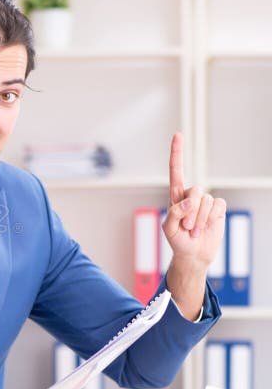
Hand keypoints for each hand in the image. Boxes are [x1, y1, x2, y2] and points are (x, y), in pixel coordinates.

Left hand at [163, 133, 226, 317]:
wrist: (193, 253)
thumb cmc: (177, 240)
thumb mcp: (169, 228)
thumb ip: (175, 212)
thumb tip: (189, 200)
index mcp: (175, 195)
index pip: (176, 170)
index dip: (177, 153)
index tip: (178, 135)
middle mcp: (191, 195)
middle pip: (196, 190)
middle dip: (191, 212)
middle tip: (187, 227)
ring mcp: (205, 201)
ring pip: (207, 201)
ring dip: (200, 219)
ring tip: (194, 231)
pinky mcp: (218, 208)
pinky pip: (218, 206)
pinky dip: (211, 219)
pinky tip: (206, 227)